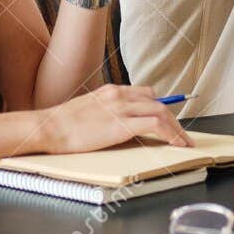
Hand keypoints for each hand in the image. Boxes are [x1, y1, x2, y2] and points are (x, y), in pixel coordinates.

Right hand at [36, 83, 192, 152]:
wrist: (49, 128)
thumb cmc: (61, 125)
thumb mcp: (87, 111)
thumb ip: (105, 112)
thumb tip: (116, 124)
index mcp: (110, 91)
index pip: (145, 93)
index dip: (160, 106)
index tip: (168, 118)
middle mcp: (119, 94)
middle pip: (157, 102)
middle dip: (172, 118)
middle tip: (180, 132)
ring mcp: (122, 107)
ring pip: (161, 111)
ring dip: (176, 127)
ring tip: (183, 141)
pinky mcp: (122, 124)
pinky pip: (156, 125)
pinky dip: (171, 133)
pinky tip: (176, 143)